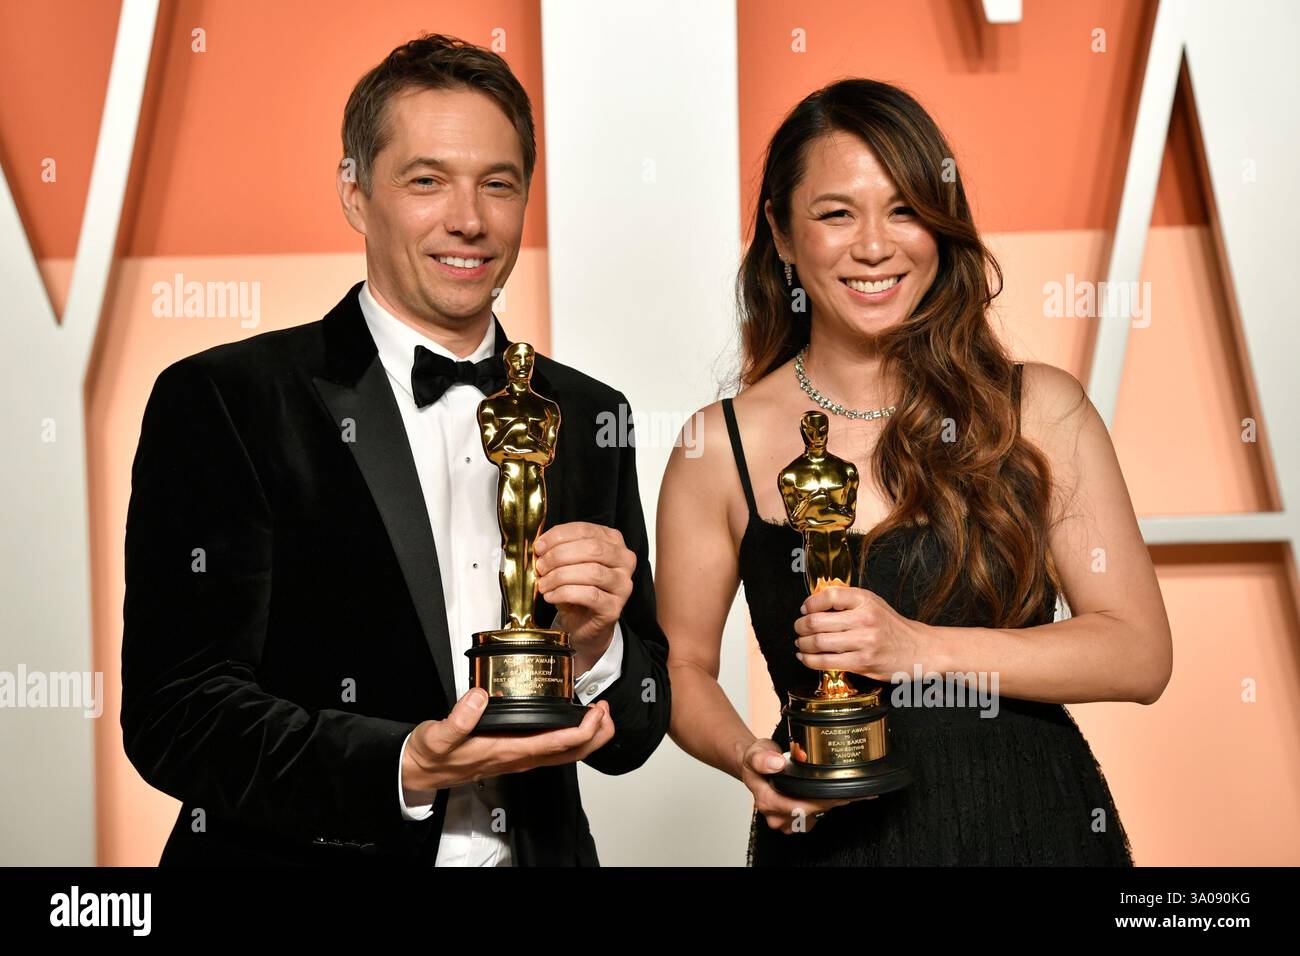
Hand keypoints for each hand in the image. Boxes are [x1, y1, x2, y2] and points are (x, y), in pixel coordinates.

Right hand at [401, 689, 614, 796]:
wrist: (421, 771)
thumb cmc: (431, 755)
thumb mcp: (437, 735)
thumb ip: (458, 718)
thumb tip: (478, 697)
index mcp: (507, 752)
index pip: (556, 745)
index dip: (582, 731)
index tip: (595, 712)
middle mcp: (519, 758)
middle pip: (570, 754)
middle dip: (596, 736)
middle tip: (605, 711)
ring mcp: (519, 758)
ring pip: (564, 754)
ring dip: (587, 737)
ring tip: (597, 714)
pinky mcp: (514, 754)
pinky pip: (551, 749)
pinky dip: (570, 737)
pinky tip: (571, 721)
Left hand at [535, 521, 634, 668]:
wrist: (582, 623)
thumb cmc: (575, 589)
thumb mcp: (568, 563)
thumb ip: (559, 549)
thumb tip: (540, 545)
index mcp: (613, 542)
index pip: (586, 530)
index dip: (559, 536)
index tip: (540, 546)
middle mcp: (624, 561)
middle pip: (592, 549)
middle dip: (560, 555)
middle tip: (541, 566)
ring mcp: (622, 585)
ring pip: (592, 572)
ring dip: (560, 576)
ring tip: (544, 584)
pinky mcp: (614, 608)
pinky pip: (589, 595)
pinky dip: (564, 593)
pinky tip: (551, 596)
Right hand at [739, 738, 873, 834]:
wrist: (756, 767)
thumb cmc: (756, 761)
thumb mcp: (755, 753)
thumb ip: (763, 758)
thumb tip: (776, 763)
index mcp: (767, 801)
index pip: (798, 808)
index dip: (819, 802)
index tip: (837, 794)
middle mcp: (775, 815)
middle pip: (808, 815)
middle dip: (829, 804)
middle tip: (850, 791)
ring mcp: (784, 820)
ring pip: (811, 819)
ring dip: (828, 807)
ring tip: (844, 793)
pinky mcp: (792, 820)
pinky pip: (811, 819)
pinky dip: (823, 808)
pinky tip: (833, 797)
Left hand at [794, 586, 930, 681]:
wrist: (920, 649)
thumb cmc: (893, 627)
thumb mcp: (873, 604)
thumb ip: (848, 602)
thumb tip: (814, 604)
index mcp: (865, 600)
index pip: (828, 595)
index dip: (810, 603)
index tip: (805, 609)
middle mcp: (864, 618)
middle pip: (817, 621)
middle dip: (800, 627)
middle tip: (798, 629)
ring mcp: (864, 641)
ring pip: (819, 642)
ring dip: (803, 645)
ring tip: (801, 644)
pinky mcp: (863, 662)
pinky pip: (827, 662)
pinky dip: (810, 660)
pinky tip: (806, 657)